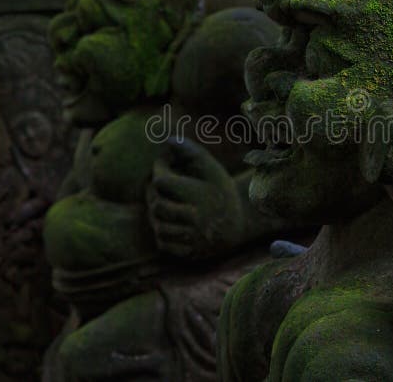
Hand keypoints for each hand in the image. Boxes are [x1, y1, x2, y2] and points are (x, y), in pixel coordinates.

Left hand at [145, 137, 243, 258]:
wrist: (236, 227)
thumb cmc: (219, 192)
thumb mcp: (211, 169)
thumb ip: (191, 152)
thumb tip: (169, 140)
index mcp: (201, 195)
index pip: (161, 181)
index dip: (159, 170)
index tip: (164, 165)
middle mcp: (197, 219)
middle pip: (157, 206)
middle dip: (156, 195)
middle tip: (163, 187)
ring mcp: (193, 239)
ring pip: (158, 226)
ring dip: (159, 215)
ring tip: (168, 205)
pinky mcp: (189, 254)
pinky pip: (163, 243)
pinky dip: (164, 232)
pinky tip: (174, 222)